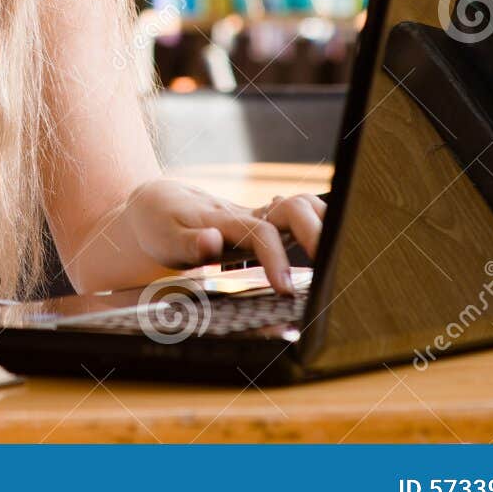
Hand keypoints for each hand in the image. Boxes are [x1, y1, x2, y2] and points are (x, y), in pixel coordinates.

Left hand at [123, 178, 323, 294]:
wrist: (158, 202)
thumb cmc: (161, 223)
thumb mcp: (164, 236)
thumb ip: (190, 242)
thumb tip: (214, 242)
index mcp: (226, 220)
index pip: (263, 233)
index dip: (277, 258)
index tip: (285, 289)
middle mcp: (248, 216)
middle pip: (295, 209)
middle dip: (316, 231)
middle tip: (329, 267)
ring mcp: (258, 218)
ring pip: (302, 206)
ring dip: (323, 221)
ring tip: (335, 254)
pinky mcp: (264, 226)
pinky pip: (299, 218)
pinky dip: (318, 224)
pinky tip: (325, 248)